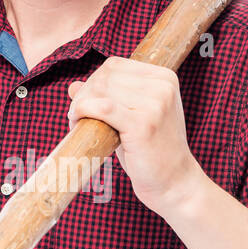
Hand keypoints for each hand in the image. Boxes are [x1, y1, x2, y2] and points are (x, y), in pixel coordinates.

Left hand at [66, 57, 198, 214]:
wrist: (175, 182)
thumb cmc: (150, 151)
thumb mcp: (132, 118)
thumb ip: (108, 98)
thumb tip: (73, 86)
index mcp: (165, 78)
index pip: (114, 65)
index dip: (93, 82)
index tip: (86, 103)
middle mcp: (163, 86)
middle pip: (104, 76)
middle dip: (84, 95)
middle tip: (77, 117)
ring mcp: (155, 104)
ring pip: (100, 89)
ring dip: (80, 105)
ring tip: (78, 123)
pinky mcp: (143, 124)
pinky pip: (102, 108)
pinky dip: (82, 111)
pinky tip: (77, 123)